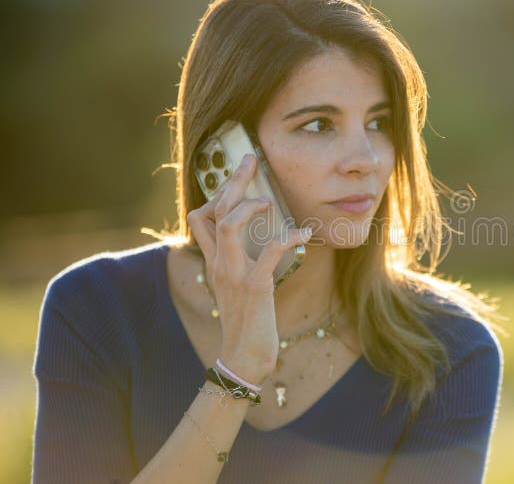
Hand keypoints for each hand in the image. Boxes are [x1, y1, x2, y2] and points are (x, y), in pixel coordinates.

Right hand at [186, 153, 311, 385]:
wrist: (243, 358)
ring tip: (270, 202)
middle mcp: (218, 263)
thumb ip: (239, 263)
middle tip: (251, 160)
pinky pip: (269, 251)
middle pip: (213, 210)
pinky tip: (306, 233)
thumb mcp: (237, 288)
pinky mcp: (254, 287)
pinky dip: (289, 237)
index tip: (239, 179)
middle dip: (232, 181)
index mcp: (214, 262)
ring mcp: (233, 274)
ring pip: (228, 223)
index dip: (217, 193)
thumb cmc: (247, 323)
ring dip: (250, 206)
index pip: (200, 217)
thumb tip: (257, 242)